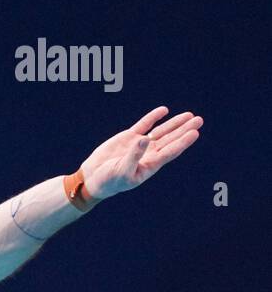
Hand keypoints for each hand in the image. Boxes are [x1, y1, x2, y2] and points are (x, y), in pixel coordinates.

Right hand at [78, 106, 202, 200]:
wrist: (93, 178)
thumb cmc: (109, 181)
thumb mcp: (122, 171)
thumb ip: (134, 155)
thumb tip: (144, 138)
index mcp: (150, 165)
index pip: (170, 151)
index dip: (183, 142)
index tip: (194, 133)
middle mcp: (148, 153)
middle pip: (170, 139)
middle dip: (184, 129)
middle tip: (198, 120)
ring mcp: (139, 144)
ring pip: (161, 131)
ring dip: (174, 123)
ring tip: (189, 115)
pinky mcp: (128, 138)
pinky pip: (143, 125)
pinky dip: (153, 117)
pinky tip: (164, 111)